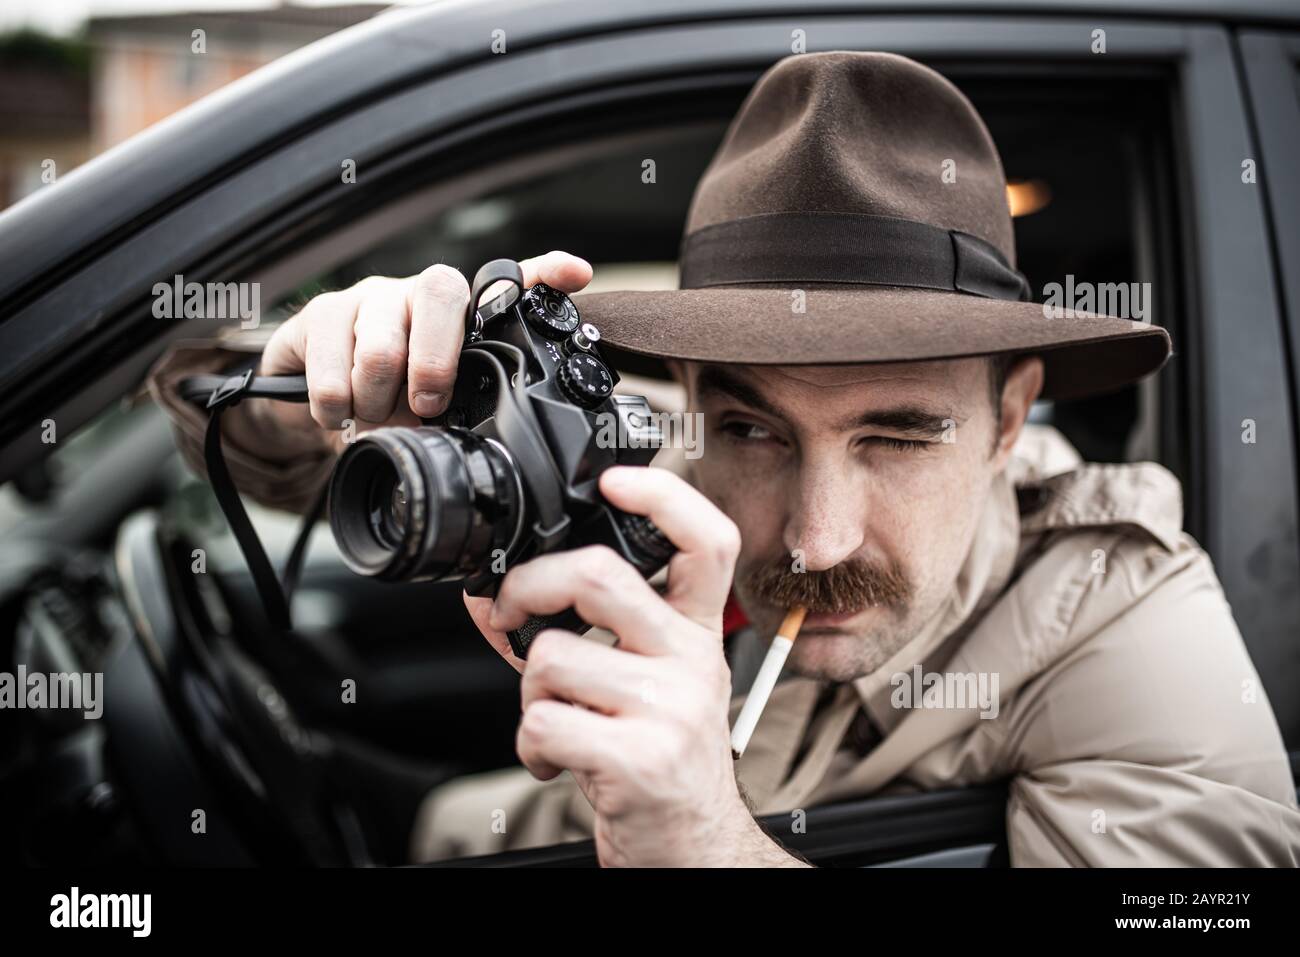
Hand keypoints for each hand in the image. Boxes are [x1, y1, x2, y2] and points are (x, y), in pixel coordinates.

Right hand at [253, 251, 592, 453]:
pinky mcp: (318, 315)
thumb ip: (477, 386)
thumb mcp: (438, 396)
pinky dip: (336, 407)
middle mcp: (414, 291)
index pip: (504, 282)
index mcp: (455, 311)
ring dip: (378, 402)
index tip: (577, 272)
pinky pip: (330, 370)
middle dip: (435, 369)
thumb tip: (525, 384)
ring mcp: (365, 297)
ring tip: (375, 416)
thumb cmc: (390, 388)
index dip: (542, 272)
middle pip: (439, 298)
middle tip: (426, 406)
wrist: (314, 389)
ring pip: (380, 351)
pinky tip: (339, 412)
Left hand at [464, 467, 802, 866]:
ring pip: (551, 657)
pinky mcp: (640, 759)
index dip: (661, 496)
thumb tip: (510, 595)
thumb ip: (603, 632)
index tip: (614, 481)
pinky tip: (559, 760)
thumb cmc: (663, 760)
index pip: (707, 540)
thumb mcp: (656, 684)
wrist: (694, 849)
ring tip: (557, 721)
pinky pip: (542, 722)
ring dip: (530, 695)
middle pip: (598, 575)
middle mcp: (693, 661)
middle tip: (510, 611)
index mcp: (698, 633)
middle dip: (528, 587)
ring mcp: (670, 709)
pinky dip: (531, 746)